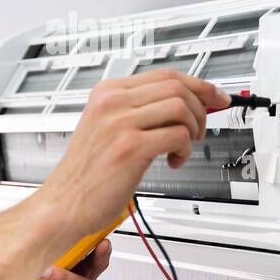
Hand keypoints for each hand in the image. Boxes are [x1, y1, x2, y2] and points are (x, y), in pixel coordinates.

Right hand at [37, 69, 228, 241]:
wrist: (64, 204)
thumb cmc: (87, 172)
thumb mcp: (107, 128)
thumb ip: (140, 111)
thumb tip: (185, 102)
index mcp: (106, 92)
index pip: (165, 75)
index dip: (198, 85)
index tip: (216, 96)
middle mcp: (111, 102)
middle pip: (177, 87)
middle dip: (201, 108)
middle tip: (199, 130)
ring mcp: (119, 123)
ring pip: (181, 107)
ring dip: (193, 129)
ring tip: (182, 147)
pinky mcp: (130, 147)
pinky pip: (178, 135)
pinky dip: (185, 149)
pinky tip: (172, 160)